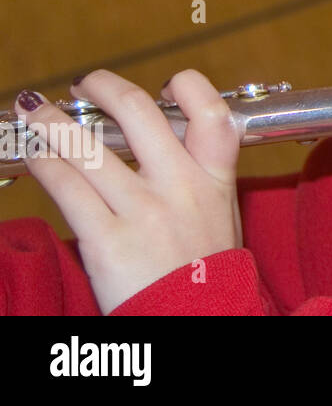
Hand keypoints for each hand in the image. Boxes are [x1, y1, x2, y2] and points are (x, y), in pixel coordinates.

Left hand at [16, 69, 242, 312]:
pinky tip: (37, 155)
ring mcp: (144, 210)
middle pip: (137, 111)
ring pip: (88, 146)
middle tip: (85, 85)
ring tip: (36, 112)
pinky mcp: (108, 239)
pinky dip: (46, 164)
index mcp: (215, 177)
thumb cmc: (206, 275)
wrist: (200, 321)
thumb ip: (197, 176)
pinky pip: (67, 188)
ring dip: (54, 123)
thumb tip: (159, 144)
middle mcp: (181, 185)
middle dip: (103, 87)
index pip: (209, 110)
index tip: (161, 88)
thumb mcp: (220, 215)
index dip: (185, 86)